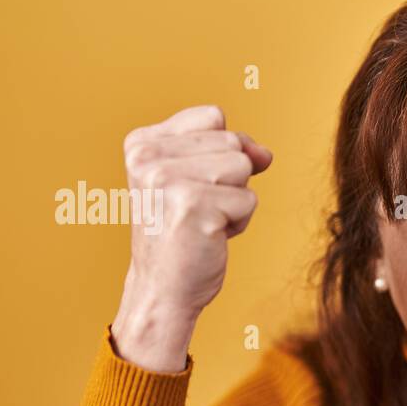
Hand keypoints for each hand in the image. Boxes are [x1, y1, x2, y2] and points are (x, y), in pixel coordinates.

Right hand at [110, 105, 272, 371]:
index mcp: (141, 143)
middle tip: (198, 209)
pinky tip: (210, 237)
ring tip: (204, 221)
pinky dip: (239, 222)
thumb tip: (265, 153)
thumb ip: (228, 151)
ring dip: (235, 200)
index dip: (222, 150)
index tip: (195, 183)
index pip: (213, 117)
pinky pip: (248, 200)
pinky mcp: (194, 207)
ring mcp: (169, 181)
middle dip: (229, 180)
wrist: (163, 288)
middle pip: (232, 143)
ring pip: (243, 168)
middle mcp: (149, 158)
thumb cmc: (181, 233)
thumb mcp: (195, 179)